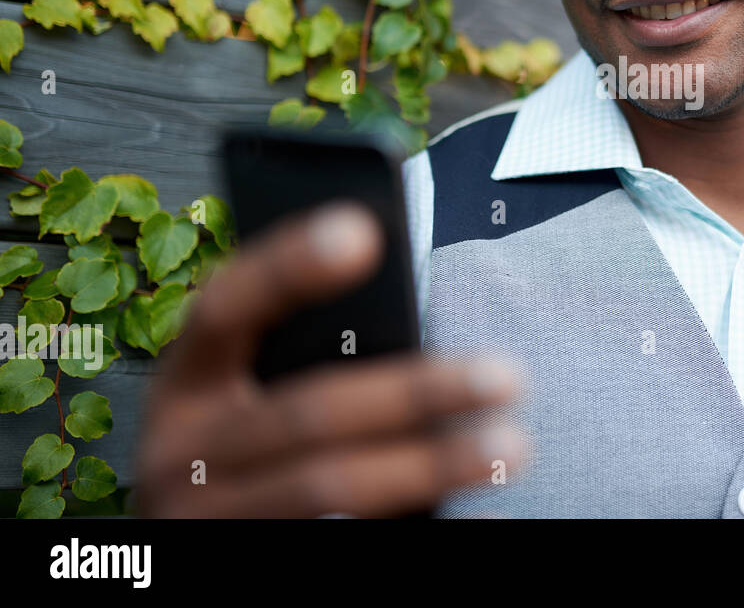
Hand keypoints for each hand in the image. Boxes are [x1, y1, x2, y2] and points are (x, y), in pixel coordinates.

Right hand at [133, 200, 527, 516]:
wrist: (195, 546)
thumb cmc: (249, 452)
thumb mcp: (253, 394)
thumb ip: (309, 355)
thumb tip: (412, 328)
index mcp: (187, 382)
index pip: (226, 307)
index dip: (286, 266)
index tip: (362, 230)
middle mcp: (182, 451)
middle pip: (307, 411)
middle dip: (415, 392)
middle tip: (508, 376)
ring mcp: (204, 519)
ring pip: (328, 486)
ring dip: (429, 465)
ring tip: (511, 447)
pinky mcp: (245, 564)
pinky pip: (343, 550)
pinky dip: (425, 532)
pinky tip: (486, 516)